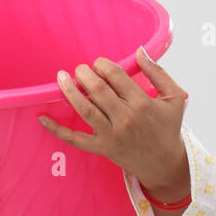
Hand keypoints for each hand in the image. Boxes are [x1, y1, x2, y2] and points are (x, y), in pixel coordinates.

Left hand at [37, 46, 188, 188]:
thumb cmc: (168, 127)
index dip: (102, 64)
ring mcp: (111, 135)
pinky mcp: (101, 148)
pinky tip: (42, 118)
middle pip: (97, 89)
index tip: (99, 64)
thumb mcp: (174, 97)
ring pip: (84, 109)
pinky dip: (57, 129)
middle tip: (80, 69)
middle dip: (84, 73)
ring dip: (69, 91)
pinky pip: (75, 139)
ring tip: (62, 77)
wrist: (165, 164)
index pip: (115, 75)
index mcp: (142, 102)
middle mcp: (125, 118)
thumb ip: (157, 72)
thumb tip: (140, 50)